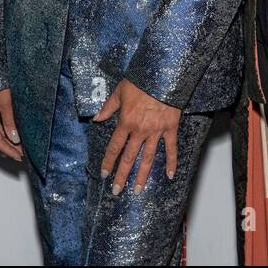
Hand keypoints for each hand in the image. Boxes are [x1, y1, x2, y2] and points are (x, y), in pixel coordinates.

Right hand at [0, 89, 21, 161]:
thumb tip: (14, 139)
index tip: (19, 156)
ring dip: (6, 139)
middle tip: (22, 153)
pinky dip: (2, 130)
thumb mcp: (6, 102)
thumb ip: (10, 122)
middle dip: (9, 147)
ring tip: (20, 145)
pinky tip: (11, 132)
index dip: (9, 151)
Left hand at [96, 79, 180, 195]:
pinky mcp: (170, 128)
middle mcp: (139, 130)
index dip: (108, 161)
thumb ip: (108, 107)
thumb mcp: (119, 92)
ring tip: (137, 190)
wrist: (162, 76)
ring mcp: (155, 131)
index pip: (114, 147)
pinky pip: (171, 148)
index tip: (104, 173)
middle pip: (129, 157)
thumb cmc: (140, 82)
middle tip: (116, 191)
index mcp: (126, 122)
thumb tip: (96, 118)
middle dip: (121, 175)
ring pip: (147, 158)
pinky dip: (171, 162)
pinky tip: (170, 175)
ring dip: (142, 176)